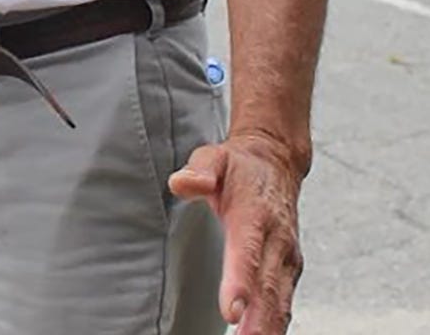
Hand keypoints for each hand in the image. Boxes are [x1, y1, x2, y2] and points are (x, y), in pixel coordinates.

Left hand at [168, 131, 307, 333]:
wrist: (275, 165)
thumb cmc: (238, 167)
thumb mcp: (213, 157)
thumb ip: (199, 170)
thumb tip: (183, 182)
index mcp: (255, 216)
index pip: (248, 253)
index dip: (241, 284)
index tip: (232, 312)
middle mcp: (278, 241)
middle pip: (268, 288)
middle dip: (257, 322)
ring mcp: (288, 257)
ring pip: (281, 300)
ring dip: (268, 328)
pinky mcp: (290, 269)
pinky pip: (284, 301)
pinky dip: (276, 324)